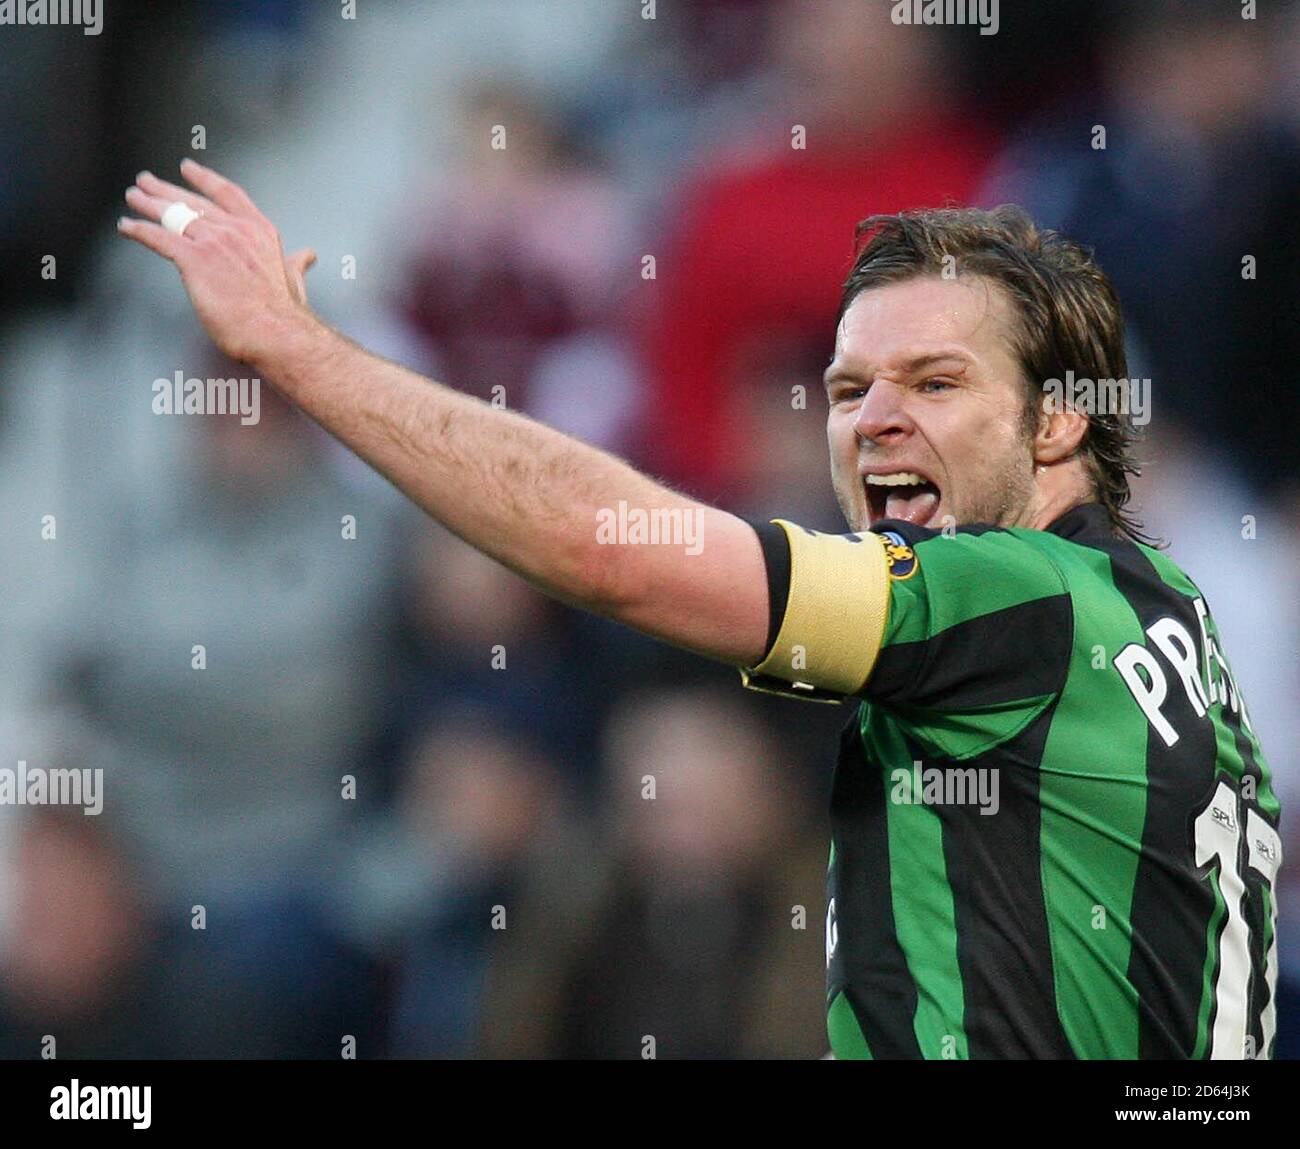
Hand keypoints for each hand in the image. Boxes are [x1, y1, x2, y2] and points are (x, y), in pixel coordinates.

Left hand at [118, 158, 317, 363]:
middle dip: (167, 190)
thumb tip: (308, 255)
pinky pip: (158, 237)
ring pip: (173, 215)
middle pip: (193, 201)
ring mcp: (214, 241)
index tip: (187, 167)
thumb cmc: (285, 312)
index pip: (228, 194)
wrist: (276, 330)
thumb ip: (295, 262)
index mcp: (259, 230)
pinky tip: (126, 226)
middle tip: (146, 182)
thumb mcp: (293, 277)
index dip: (205, 179)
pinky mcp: (194, 258)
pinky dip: (139, 229)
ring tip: (133, 197)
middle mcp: (235, 229)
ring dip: (149, 204)